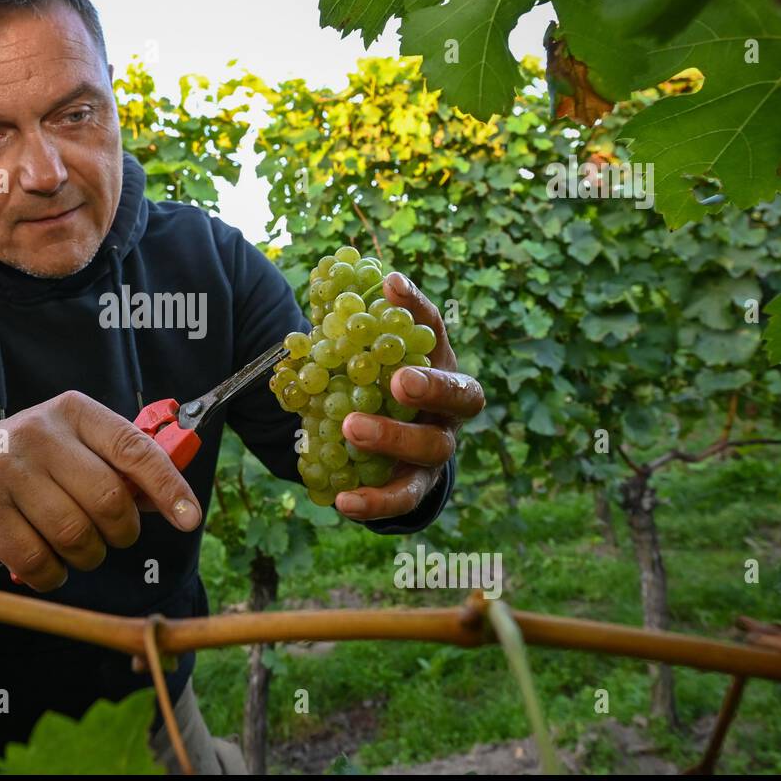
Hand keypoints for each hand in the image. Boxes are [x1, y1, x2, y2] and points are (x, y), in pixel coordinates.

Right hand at [0, 390, 202, 590]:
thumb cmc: (37, 462)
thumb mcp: (78, 446)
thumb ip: (124, 466)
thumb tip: (176, 502)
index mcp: (74, 412)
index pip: (134, 448)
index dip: (168, 487)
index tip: (190, 518)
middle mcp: (38, 434)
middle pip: (109, 500)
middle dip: (121, 532)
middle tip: (111, 536)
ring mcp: (5, 470)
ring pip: (75, 535)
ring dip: (87, 557)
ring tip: (78, 549)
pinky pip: (37, 561)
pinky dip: (53, 576)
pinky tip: (50, 566)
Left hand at [337, 272, 484, 520]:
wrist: (390, 449)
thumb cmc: (376, 386)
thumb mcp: (365, 357)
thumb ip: (350, 328)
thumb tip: (322, 279)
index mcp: (437, 363)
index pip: (432, 329)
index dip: (417, 307)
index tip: (390, 284)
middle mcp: (449, 406)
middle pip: (458, 395)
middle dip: (431, 387)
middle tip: (399, 381)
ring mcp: (438, 448)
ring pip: (430, 448)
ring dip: (393, 438)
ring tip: (352, 428)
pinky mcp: (418, 485)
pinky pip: (402, 497)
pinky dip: (375, 502)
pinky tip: (343, 501)